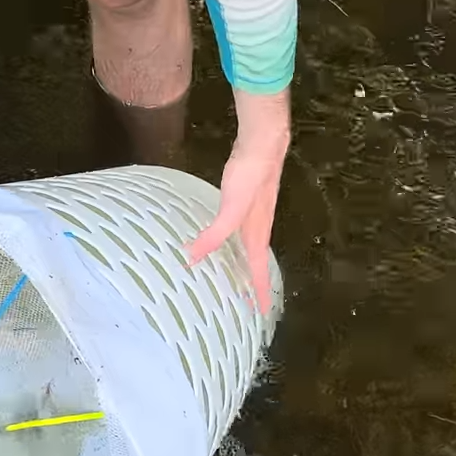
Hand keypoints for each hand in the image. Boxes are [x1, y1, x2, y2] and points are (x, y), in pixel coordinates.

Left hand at [187, 88, 289, 314]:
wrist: (263, 143)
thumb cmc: (250, 176)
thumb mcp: (231, 208)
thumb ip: (214, 234)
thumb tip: (192, 259)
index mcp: (256, 234)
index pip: (258, 270)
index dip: (258, 291)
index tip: (262, 312)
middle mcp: (258, 227)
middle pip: (256, 261)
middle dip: (254, 282)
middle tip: (247, 301)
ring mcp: (254, 213)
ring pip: (250, 245)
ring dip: (246, 262)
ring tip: (237, 274)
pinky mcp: (247, 200)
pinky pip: (242, 229)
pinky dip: (236, 241)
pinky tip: (226, 236)